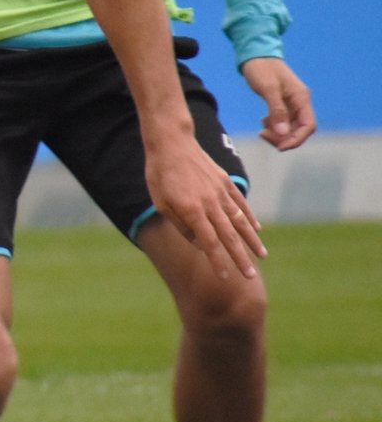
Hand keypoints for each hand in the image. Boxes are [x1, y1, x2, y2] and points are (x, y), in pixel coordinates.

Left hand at [145, 134, 266, 278]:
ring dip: (251, 240)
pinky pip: (240, 203)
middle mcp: (209, 203)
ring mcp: (220, 192)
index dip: (218, 261)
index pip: (208, 242)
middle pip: (228, 236)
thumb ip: (181, 225)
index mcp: (191, 210)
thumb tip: (199, 244)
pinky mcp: (225, 181)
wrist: (171, 142)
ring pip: (240, 221)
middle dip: (240, 258)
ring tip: (262, 256)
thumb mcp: (161, 203)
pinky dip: (249, 217)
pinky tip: (256, 229)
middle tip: (250, 276)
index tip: (227, 278)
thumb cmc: (160, 175)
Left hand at [239, 56, 315, 150]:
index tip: (280, 146)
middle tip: (263, 135)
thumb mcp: (268, 89)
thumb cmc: (262, 68)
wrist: (255, 54)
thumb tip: (282, 133)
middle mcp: (300, 102)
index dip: (297, 139)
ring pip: (291, 127)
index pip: (308, 126)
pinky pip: (283, 121)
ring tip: (262, 129)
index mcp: (301, 98)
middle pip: (300, 129)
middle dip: (284, 137)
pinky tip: (263, 121)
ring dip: (278, 133)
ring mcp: (292, 103)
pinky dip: (274, 125)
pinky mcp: (283, 103)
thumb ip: (276, 110)